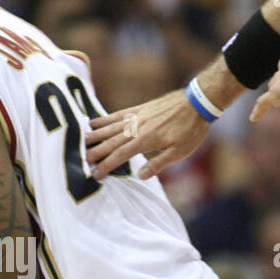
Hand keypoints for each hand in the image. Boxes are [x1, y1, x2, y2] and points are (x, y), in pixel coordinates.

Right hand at [85, 89, 209, 180]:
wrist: (197, 103)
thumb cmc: (190, 130)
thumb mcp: (179, 152)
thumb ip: (158, 163)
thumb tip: (140, 175)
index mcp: (145, 141)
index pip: (120, 156)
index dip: (106, 166)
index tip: (95, 174)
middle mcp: (136, 128)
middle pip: (111, 141)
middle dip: (96, 151)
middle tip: (82, 160)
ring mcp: (136, 116)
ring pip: (110, 127)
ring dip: (95, 135)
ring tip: (82, 141)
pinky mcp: (139, 108)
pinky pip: (117, 114)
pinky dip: (104, 119)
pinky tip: (94, 122)